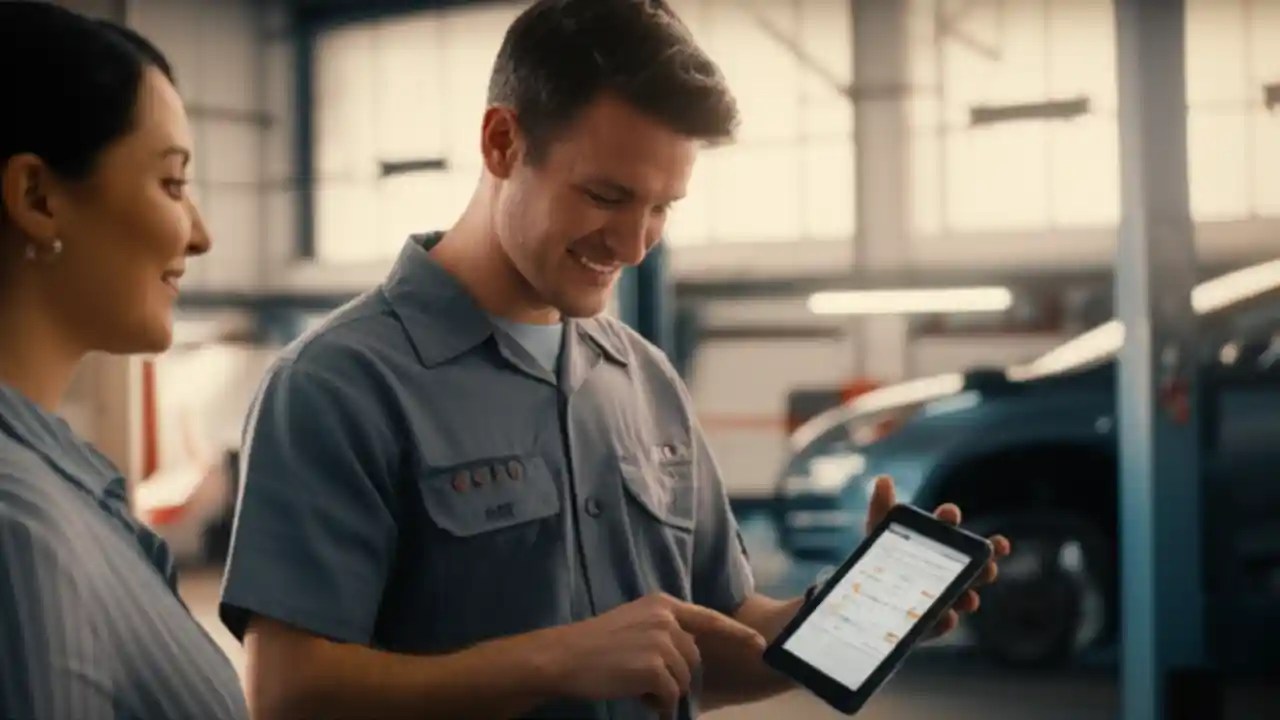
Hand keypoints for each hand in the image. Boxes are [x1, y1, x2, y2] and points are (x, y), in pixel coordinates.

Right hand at [544, 592, 765, 718]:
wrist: (563, 656)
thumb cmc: (594, 644)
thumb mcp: (634, 623)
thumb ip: (663, 630)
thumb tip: (688, 656)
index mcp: (662, 604)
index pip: (709, 619)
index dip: (737, 633)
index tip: (760, 645)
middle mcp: (666, 618)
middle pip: (694, 658)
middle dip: (677, 676)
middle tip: (645, 681)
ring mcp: (661, 641)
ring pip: (684, 679)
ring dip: (666, 692)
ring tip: (636, 687)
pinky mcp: (654, 666)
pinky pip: (671, 696)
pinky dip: (660, 705)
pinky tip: (639, 698)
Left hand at [864, 476, 1010, 638]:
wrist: (866, 597)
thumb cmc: (883, 557)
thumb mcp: (879, 532)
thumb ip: (882, 508)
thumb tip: (883, 478)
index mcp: (937, 541)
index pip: (949, 525)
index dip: (951, 518)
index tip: (948, 513)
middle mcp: (949, 569)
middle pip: (975, 565)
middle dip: (986, 561)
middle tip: (989, 559)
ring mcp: (943, 596)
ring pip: (966, 596)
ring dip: (971, 594)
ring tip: (970, 596)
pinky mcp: (930, 622)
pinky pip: (942, 623)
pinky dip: (947, 620)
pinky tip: (948, 617)